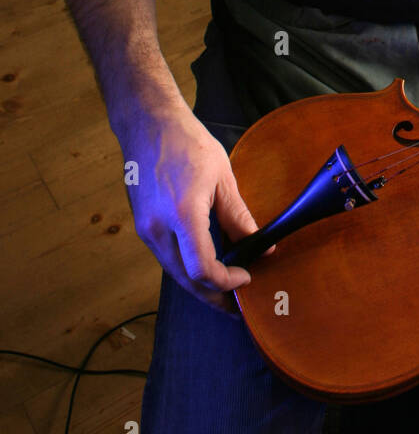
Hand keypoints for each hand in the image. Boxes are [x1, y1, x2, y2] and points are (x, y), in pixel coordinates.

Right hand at [119, 102, 263, 312]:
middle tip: (235, 308)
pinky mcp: (142, 226)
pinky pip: (166, 257)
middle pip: (186, 280)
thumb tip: (260, 245)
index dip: (226, 282)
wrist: (148, 125)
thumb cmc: (186, 144)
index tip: (246, 279)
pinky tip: (203, 267)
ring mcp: (146, 229)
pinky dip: (185, 268)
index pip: (202, 269)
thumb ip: (239, 217)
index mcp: (182, 215)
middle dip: (212, 297)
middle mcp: (158, 228)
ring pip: (174, 272)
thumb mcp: (222, 178)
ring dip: (198, 285)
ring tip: (223, 290)